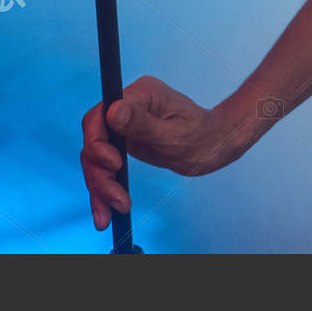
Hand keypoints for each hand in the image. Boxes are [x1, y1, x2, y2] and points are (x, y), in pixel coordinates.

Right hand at [79, 76, 249, 230]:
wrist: (216, 144)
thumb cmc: (204, 135)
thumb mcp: (174, 134)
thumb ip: (141, 124)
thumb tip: (112, 111)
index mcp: (140, 96)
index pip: (99, 116)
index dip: (98, 143)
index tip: (114, 165)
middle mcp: (128, 107)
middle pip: (95, 141)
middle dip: (100, 174)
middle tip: (117, 200)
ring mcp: (125, 125)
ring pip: (96, 158)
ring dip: (99, 187)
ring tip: (108, 215)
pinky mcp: (126, 142)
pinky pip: (106, 166)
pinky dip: (104, 188)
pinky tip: (105, 210)